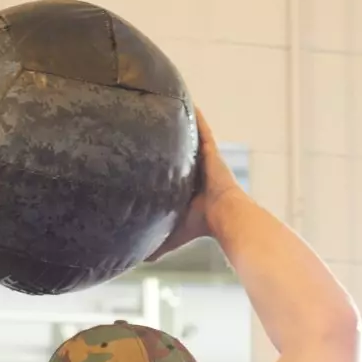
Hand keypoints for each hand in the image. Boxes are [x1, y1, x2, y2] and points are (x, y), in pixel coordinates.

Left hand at [148, 109, 239, 260]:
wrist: (225, 218)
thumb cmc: (201, 227)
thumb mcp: (172, 234)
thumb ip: (156, 244)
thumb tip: (136, 260)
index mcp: (187, 187)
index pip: (171, 170)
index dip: (161, 161)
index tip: (147, 152)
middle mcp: (196, 171)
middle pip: (180, 149)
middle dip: (170, 136)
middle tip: (153, 120)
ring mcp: (205, 160)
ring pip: (190, 136)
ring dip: (181, 121)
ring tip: (167, 102)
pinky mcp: (211, 152)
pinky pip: (202, 130)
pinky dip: (196, 116)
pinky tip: (188, 101)